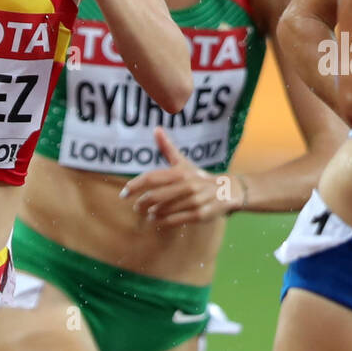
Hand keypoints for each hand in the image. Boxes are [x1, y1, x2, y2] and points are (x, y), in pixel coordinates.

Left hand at [118, 127, 238, 225]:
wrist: (228, 190)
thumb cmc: (198, 177)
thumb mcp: (183, 162)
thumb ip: (167, 148)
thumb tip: (156, 129)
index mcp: (180, 172)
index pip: (151, 178)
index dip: (135, 186)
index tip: (124, 194)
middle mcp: (187, 185)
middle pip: (155, 196)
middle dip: (141, 203)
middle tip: (137, 207)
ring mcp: (194, 200)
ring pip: (164, 210)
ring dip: (152, 213)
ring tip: (148, 214)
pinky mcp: (200, 214)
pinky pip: (175, 220)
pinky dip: (163, 222)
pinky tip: (157, 220)